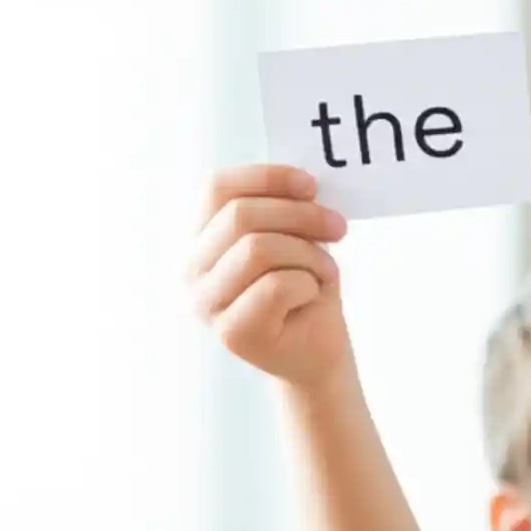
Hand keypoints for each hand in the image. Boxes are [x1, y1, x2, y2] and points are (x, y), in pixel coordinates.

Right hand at [188, 164, 351, 388]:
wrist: (318, 353)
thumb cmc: (306, 289)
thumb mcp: (296, 238)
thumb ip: (285, 209)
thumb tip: (302, 181)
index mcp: (201, 239)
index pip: (217, 188)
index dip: (266, 177)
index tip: (311, 185)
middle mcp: (192, 271)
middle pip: (239, 216)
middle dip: (300, 215)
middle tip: (339, 227)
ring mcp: (206, 304)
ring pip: (258, 248)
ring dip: (308, 254)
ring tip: (324, 270)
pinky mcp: (231, 333)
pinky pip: (277, 286)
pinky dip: (308, 284)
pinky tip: (312, 296)